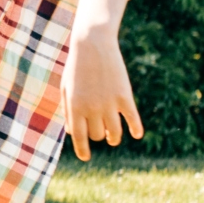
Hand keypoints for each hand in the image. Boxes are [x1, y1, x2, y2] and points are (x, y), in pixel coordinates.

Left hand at [62, 29, 143, 159]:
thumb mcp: (66, 89)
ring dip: (114, 138)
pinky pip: (132, 119)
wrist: (92, 44)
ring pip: (115, 133)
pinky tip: (137, 134)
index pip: (79, 137)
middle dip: (98, 135)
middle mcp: (92, 109)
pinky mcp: (124, 96)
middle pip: (98, 135)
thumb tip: (73, 133)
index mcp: (74, 107)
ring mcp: (109, 104)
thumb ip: (68, 111)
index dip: (82, 150)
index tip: (85, 158)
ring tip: (113, 138)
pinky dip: (136, 129)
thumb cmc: (76, 67)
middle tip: (99, 131)